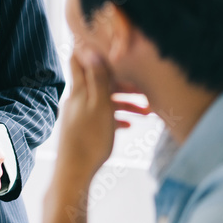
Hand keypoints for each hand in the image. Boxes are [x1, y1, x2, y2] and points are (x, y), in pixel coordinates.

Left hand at [54, 51, 149, 184]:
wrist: (74, 173)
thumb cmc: (90, 140)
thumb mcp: (100, 105)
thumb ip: (97, 78)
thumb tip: (88, 48)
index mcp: (80, 91)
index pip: (79, 61)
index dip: (91, 51)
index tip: (110, 50)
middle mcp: (77, 100)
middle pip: (100, 83)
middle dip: (124, 86)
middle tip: (145, 92)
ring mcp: (79, 115)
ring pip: (104, 102)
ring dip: (125, 104)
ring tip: (147, 113)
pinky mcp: (82, 131)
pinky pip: (101, 118)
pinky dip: (115, 118)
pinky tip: (128, 126)